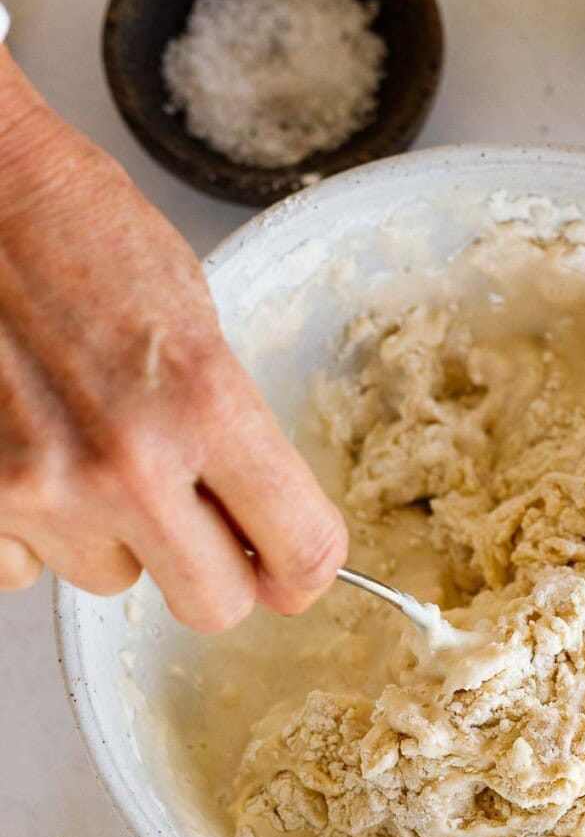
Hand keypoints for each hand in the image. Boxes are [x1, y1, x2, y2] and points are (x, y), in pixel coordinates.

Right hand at [0, 49, 347, 628]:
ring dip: (111, 536)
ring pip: (114, 581)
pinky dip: (32, 530)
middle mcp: (126, 462)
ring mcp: (39, 491)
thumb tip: (263, 523)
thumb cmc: (73, 230)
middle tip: (198, 525)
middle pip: (215, 606)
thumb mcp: (192, 317)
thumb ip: (231, 429)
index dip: (304, 569)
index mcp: (206, 401)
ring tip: (83, 445)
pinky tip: (24, 453)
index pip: (303, 549)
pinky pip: (26, 572)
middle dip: (216, 573)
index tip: (294, 568)